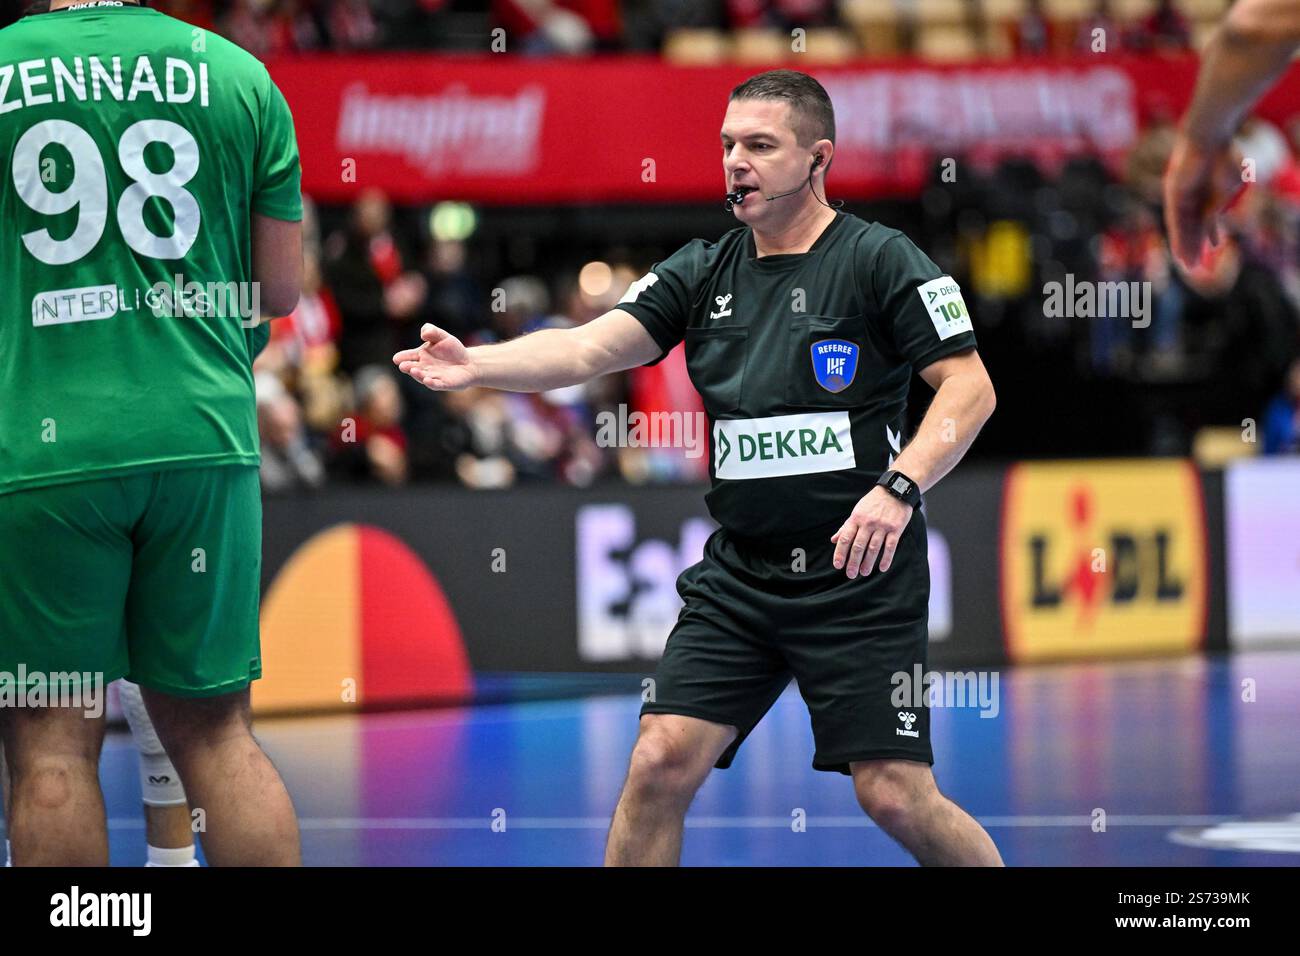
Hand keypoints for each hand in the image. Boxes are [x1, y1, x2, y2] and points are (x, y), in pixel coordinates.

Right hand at [392, 323, 477, 390]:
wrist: (469, 362)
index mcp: (420, 356)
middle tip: (403, 366)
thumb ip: (432, 331)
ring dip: (417, 375)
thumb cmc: (452, 350)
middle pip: (412, 368)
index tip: (397, 358)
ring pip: (422, 377)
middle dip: (407, 367)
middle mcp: (424, 367)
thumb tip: (423, 334)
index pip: (408, 356)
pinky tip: (427, 380)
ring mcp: (433, 376)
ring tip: (414, 370)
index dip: (401, 357)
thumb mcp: (442, 336)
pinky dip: (431, 383)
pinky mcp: (443, 384)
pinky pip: (435, 385)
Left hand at [831, 486, 912, 578]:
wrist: (895, 490)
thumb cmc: (873, 502)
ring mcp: (882, 526)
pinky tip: (882, 568)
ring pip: (873, 548)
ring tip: (864, 572)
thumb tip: (834, 540)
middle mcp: (868, 523)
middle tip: (850, 574)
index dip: (840, 553)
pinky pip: (890, 546)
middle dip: (853, 562)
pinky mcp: (896, 528)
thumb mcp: (857, 511)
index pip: (845, 538)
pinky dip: (886, 558)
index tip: (838, 565)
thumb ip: (846, 526)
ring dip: (868, 562)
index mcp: (856, 518)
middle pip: (858, 546)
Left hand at [1163, 133, 1245, 268]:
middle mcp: (1193, 196)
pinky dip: (1177, 237)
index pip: (1206, 219)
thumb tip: (1211, 220)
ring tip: (1188, 267)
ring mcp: (1181, 196)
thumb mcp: (1230, 184)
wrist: (1210, 136)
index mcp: (1208, 193)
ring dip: (1185, 247)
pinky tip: (1178, 252)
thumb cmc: (1225, 155)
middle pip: (1192, 227)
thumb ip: (1218, 203)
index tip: (1213, 248)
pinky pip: (1173, 220)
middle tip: (1195, 267)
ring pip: (1182, 228)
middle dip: (1194, 247)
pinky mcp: (1172, 194)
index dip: (1209, 234)